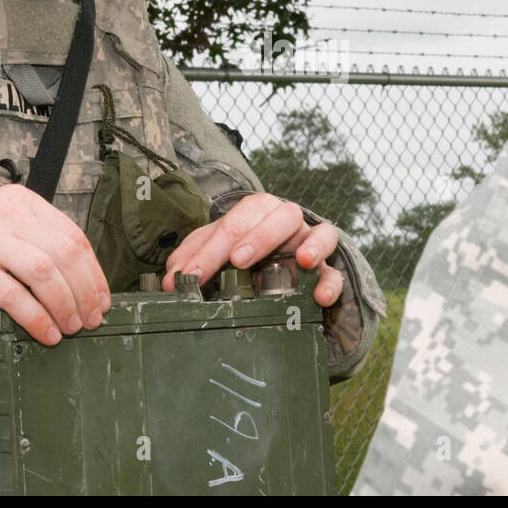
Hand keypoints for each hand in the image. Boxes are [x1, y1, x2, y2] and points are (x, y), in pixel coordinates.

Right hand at [0, 184, 109, 345]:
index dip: (94, 272)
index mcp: (21, 202)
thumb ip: (31, 235)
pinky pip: (14, 296)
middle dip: (86, 291)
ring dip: (65, 305)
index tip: (102, 297)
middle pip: (65, 254)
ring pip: (45, 273)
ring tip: (71, 327)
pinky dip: (36, 318)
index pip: (73, 236)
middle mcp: (7, 215)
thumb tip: (75, 275)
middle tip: (92, 318)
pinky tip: (45, 333)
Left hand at [162, 193, 343, 307]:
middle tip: (238, 260)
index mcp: (256, 211)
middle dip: (258, 237)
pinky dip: (331, 282)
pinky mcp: (329, 267)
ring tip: (301, 261)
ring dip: (310, 245)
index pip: (233, 223)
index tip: (193, 274)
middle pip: (278, 216)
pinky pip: (336, 271)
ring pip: (319, 232)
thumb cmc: (245, 250)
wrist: (283, 260)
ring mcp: (311, 242)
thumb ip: (194, 257)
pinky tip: (320, 295)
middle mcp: (286, 220)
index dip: (211, 250)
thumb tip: (171, 279)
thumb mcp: (216, 249)